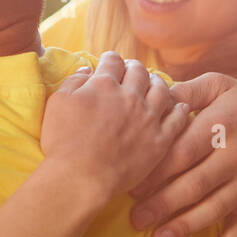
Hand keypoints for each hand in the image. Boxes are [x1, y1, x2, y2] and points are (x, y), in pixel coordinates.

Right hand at [41, 51, 190, 197]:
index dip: (109, 59)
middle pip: (139, 71)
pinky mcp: (160, 141)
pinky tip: (179, 106)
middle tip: (131, 70)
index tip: (108, 61)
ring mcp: (148, 118)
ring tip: (154, 84)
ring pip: (162, 90)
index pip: (112, 61)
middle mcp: (130, 96)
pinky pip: (177, 119)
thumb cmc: (63, 142)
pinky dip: (179, 109)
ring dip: (158, 83)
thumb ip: (73, 81)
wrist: (81, 177)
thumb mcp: (57, 103)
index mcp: (103, 85)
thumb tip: (86, 70)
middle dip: (134, 67)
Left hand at [128, 72, 236, 236]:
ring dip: (184, 228)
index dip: (154, 171)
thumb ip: (186, 92)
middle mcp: (236, 157)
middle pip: (193, 185)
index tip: (129, 185)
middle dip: (161, 204)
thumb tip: (150, 96)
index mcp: (220, 127)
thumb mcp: (222, 86)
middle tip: (134, 219)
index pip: (181, 153)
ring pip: (213, 211)